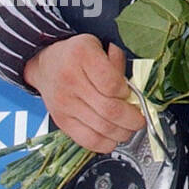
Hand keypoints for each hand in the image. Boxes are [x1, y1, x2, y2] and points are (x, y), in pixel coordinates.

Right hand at [23, 35, 144, 152]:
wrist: (47, 63)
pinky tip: (114, 138)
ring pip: (100, 127)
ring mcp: (64, 104)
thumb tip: (135, 86)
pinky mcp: (61, 120)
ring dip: (122, 133)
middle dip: (132, 119)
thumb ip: (117, 61)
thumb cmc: (77, 53)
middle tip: (141, 119)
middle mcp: (70, 81)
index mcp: (82, 56)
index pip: (111, 84)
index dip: (128, 93)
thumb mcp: (99, 44)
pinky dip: (104, 143)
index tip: (133, 94)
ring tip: (130, 129)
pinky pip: (85, 139)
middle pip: (109, 110)